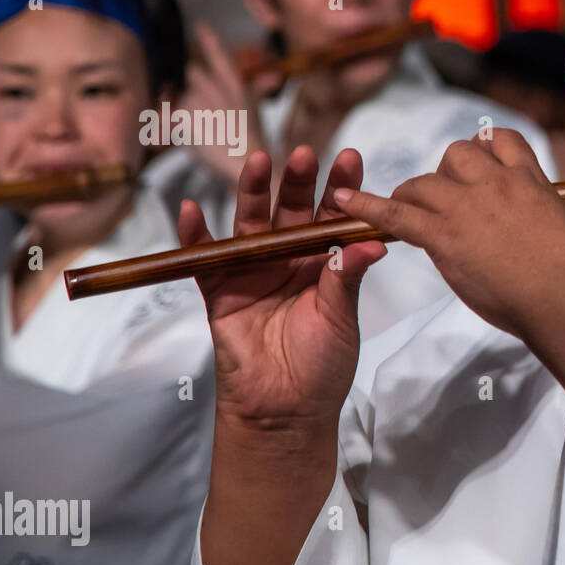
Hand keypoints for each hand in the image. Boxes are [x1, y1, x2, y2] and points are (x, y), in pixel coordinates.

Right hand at [178, 145, 386, 426]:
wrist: (286, 410)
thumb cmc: (324, 365)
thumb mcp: (342, 318)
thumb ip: (349, 277)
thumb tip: (372, 241)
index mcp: (325, 262)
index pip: (332, 216)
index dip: (340, 188)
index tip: (350, 157)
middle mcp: (289, 259)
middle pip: (291, 211)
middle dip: (296, 181)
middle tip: (304, 155)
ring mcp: (253, 271)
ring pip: (250, 223)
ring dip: (251, 193)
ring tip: (256, 163)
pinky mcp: (220, 290)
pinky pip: (204, 257)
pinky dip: (195, 234)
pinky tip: (192, 210)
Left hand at [179, 22, 280, 182]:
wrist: (248, 164)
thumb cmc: (252, 142)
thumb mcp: (254, 110)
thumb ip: (254, 90)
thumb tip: (269, 77)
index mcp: (237, 86)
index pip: (221, 56)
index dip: (209, 40)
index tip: (200, 25)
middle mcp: (219, 87)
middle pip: (193, 72)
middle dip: (190, 87)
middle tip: (194, 108)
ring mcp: (202, 99)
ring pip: (179, 95)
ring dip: (179, 110)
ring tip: (190, 131)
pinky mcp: (187, 115)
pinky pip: (169, 114)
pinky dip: (167, 127)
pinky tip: (173, 138)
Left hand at [334, 129, 564, 393]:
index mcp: (531, 180)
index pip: (501, 143)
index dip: (485, 152)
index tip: (481, 168)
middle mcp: (496, 183)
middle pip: (457, 155)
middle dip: (445, 174)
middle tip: (444, 202)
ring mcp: (467, 206)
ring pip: (424, 182)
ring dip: (412, 195)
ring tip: (408, 213)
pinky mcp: (444, 234)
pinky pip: (396, 213)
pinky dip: (367, 207)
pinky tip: (345, 204)